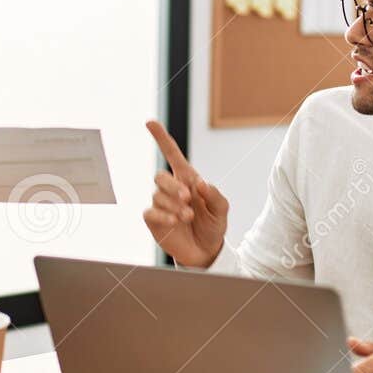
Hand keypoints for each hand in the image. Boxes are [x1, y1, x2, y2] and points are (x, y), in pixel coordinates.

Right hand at [142, 119, 228, 267]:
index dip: (161, 138)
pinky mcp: (154, 221)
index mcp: (187, 180)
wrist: (207, 251)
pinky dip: (162, 215)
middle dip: (172, 186)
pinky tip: (174, 221)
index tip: (150, 122)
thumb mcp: (222, 209)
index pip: (172, 154)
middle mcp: (172, 190)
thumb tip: (200, 183)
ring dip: (173, 205)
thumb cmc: (213, 225)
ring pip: (157, 195)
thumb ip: (214, 194)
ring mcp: (161, 205)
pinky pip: (150, 212)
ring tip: (188, 216)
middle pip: (159, 176)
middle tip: (187, 198)